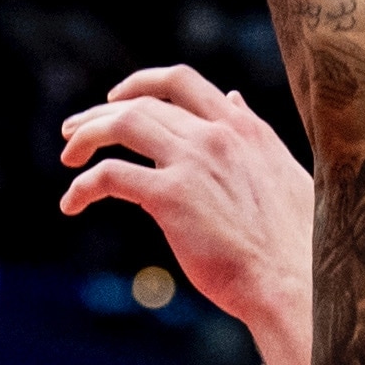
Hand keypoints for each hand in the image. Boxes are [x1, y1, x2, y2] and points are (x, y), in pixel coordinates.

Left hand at [59, 62, 314, 297]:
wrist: (294, 282)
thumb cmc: (296, 244)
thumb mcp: (283, 171)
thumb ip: (253, 134)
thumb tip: (235, 99)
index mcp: (244, 128)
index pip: (182, 82)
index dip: (142, 83)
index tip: (117, 98)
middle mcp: (216, 135)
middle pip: (142, 104)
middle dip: (101, 114)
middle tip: (74, 132)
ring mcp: (192, 162)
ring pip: (122, 126)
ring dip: (86, 137)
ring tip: (68, 158)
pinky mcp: (170, 197)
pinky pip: (110, 175)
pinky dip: (83, 186)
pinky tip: (71, 203)